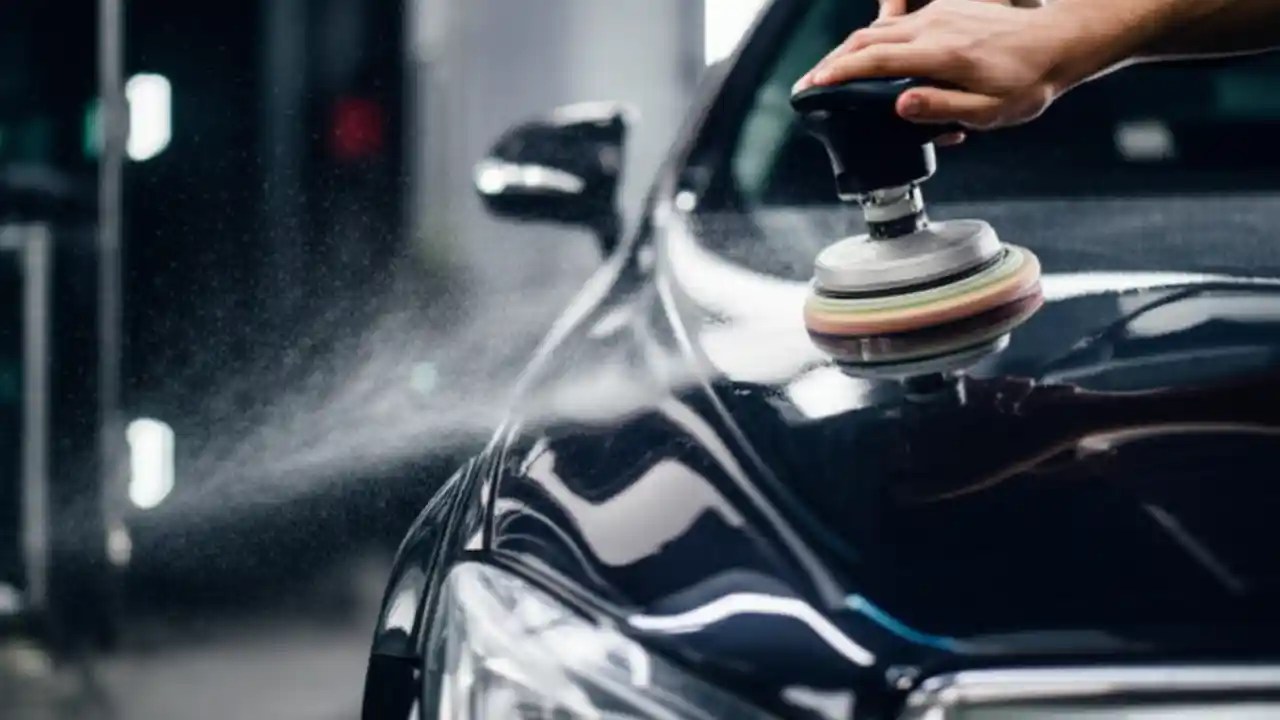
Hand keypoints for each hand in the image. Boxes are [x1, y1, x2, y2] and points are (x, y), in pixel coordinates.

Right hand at [796, 0, 1083, 140]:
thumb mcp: (990, 110)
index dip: (839, 74)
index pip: (875, 60)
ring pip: (879, 27)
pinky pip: (899, 21)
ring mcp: (938, 13)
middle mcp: (934, 26)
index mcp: (941, 54)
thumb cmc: (1029, 81)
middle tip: (807, 84)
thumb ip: (942, 108)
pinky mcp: (945, 9)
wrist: (1061, 41)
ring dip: (849, 50)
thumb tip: (900, 105)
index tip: (814, 86)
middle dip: (832, 62)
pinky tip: (868, 52)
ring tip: (829, 73)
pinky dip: (875, 37)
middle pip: (866, 38)